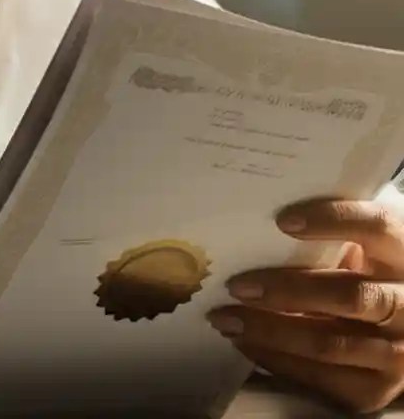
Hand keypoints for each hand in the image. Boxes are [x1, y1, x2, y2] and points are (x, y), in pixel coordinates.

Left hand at [207, 198, 403, 414]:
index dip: (334, 221)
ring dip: (270, 331)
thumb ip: (329, 239)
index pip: (379, 228)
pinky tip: (244, 343)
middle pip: (351, 296)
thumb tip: (253, 225)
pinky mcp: (375, 391)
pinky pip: (319, 378)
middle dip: (288, 290)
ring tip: (226, 318)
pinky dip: (275, 359)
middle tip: (237, 285)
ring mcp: (397, 353)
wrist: (399, 334)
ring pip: (329, 343)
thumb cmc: (365, 276)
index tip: (283, 221)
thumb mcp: (363, 250)